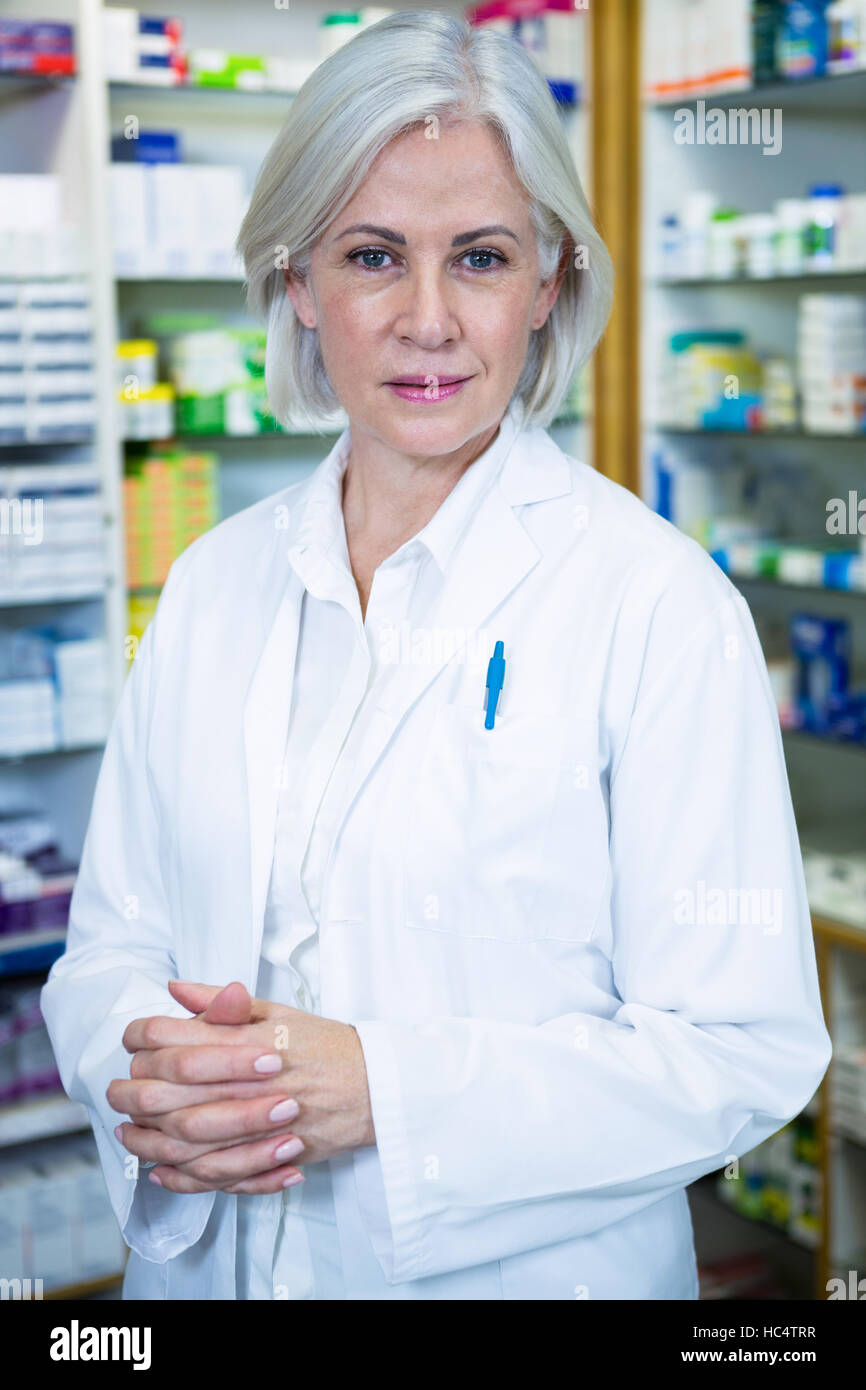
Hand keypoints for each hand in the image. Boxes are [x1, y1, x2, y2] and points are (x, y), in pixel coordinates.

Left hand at [108, 980, 375, 1194]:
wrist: (378, 1086)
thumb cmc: (326, 1046)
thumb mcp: (278, 1012)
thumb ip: (223, 1003)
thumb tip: (175, 988)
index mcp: (248, 1038)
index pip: (175, 1036)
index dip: (143, 1038)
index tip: (133, 1043)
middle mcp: (249, 1080)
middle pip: (169, 1091)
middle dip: (132, 1093)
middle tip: (117, 1092)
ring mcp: (260, 1122)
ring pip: (185, 1138)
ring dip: (148, 1139)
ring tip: (129, 1134)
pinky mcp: (270, 1156)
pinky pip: (215, 1175)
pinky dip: (182, 1177)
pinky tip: (162, 1171)